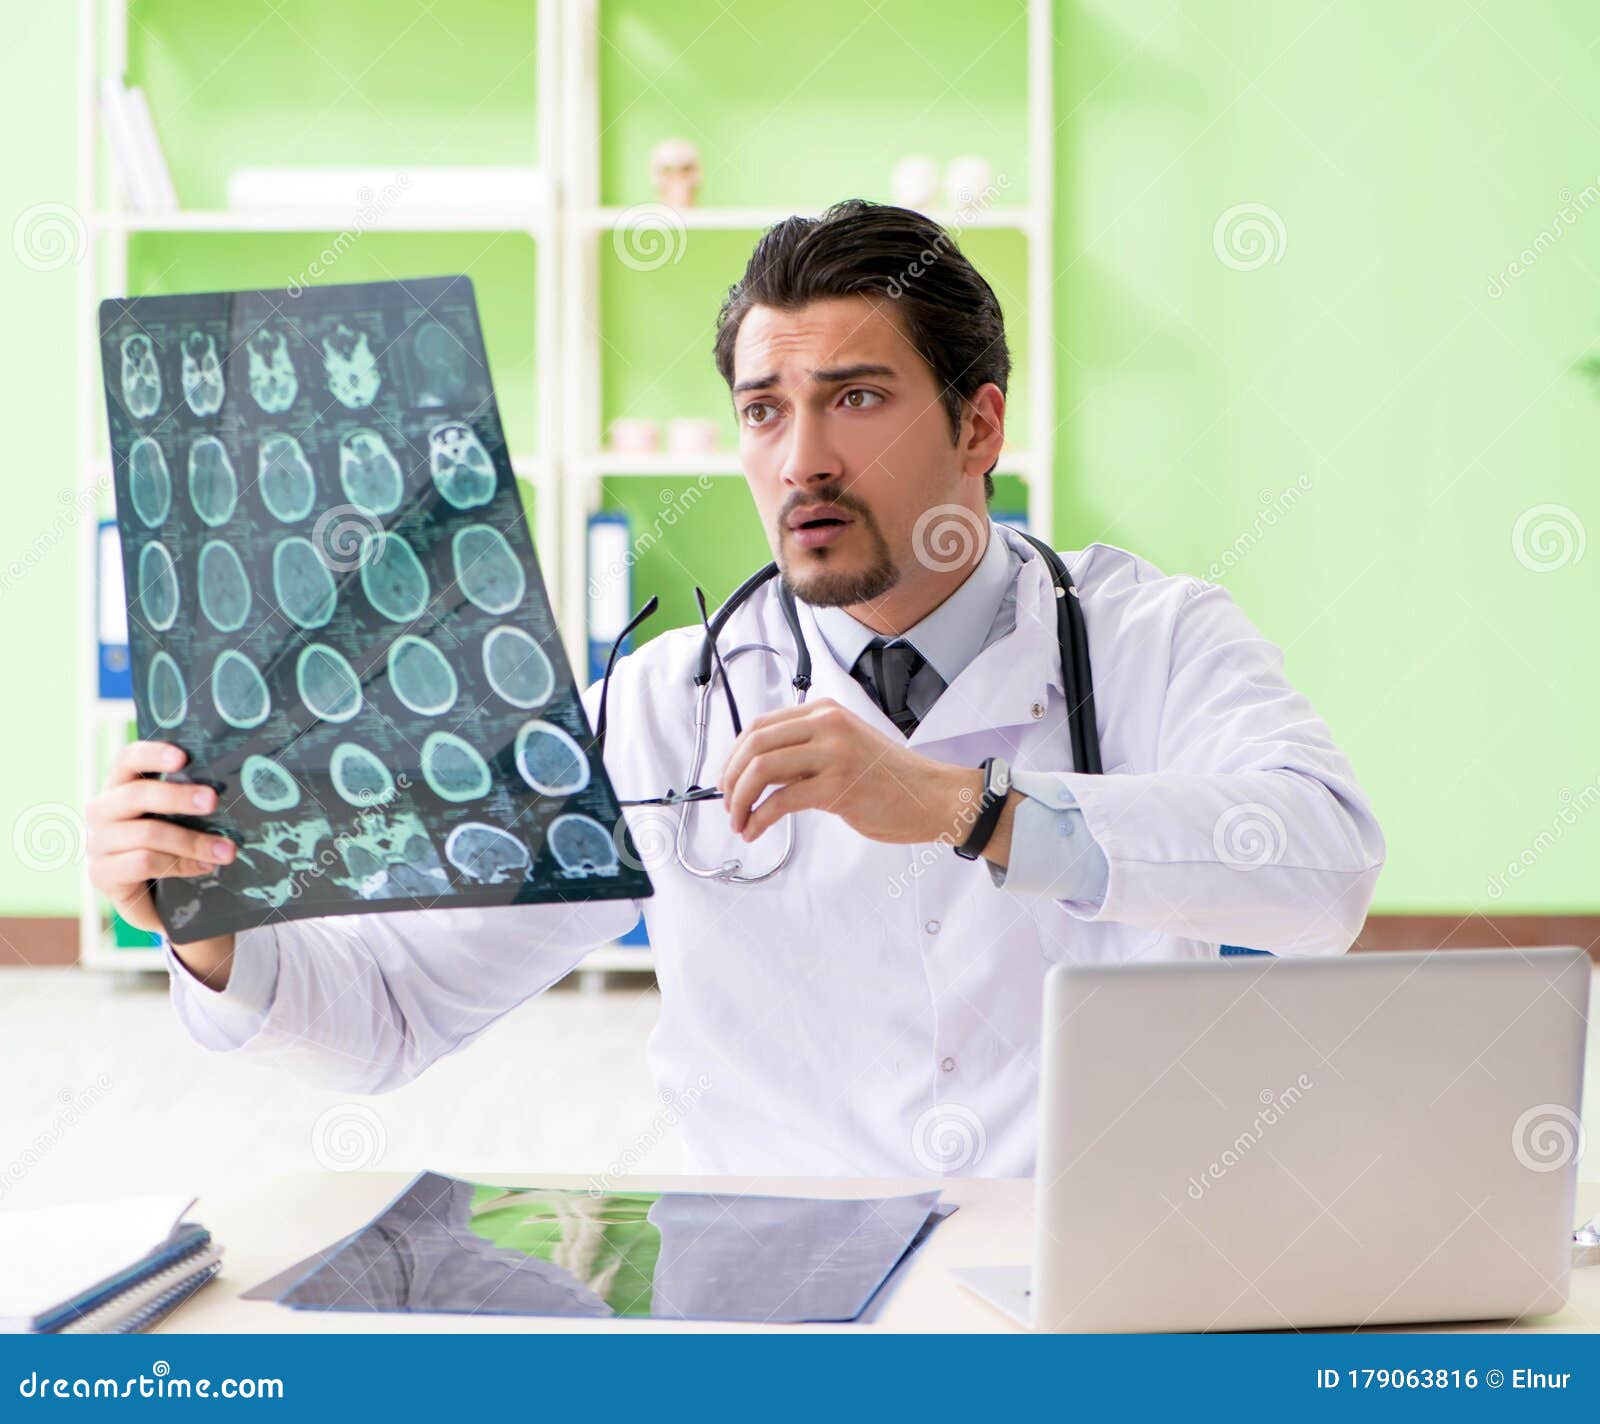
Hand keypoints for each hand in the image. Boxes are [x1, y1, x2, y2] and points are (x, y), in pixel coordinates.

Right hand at [86, 740, 236, 984]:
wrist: (152, 898)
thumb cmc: (170, 845)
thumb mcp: (177, 818)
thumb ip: (190, 799)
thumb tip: (232, 786)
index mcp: (120, 786)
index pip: (128, 759)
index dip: (153, 754)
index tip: (183, 757)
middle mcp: (103, 810)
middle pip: (138, 795)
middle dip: (179, 797)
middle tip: (214, 801)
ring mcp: (98, 843)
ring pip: (148, 833)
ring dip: (192, 842)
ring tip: (226, 851)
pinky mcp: (101, 873)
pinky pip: (144, 862)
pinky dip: (180, 864)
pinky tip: (204, 868)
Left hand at [717, 698, 980, 845]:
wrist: (933, 797)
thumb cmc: (890, 780)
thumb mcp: (843, 748)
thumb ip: (804, 752)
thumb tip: (755, 773)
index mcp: (824, 712)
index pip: (760, 726)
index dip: (733, 756)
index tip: (727, 781)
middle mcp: (827, 725)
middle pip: (754, 743)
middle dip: (730, 778)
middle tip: (727, 804)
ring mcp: (833, 754)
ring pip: (761, 769)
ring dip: (739, 799)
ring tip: (739, 820)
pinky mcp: (838, 787)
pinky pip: (781, 801)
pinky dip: (759, 818)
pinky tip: (755, 831)